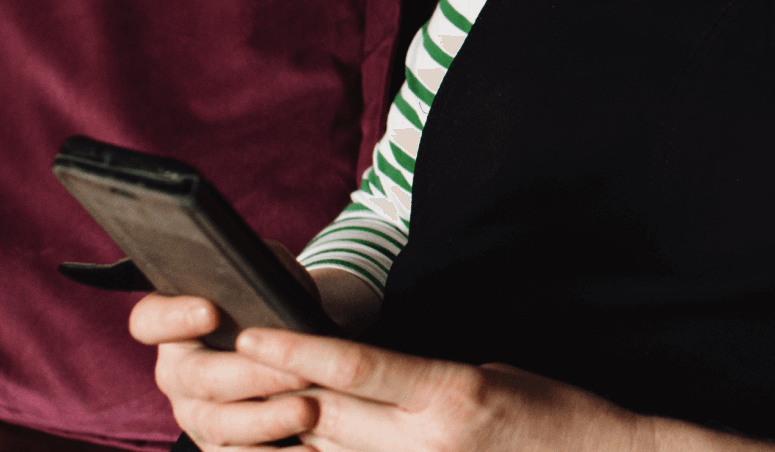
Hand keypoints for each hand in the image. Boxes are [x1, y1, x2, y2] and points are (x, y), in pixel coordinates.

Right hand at [129, 290, 316, 449]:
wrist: (292, 349)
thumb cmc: (275, 305)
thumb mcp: (268, 279)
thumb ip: (260, 277)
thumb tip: (268, 287)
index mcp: (172, 324)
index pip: (150, 320)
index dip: (173, 318)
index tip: (210, 311)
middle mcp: (175, 373)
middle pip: (197, 378)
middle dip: (252, 376)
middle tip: (297, 372)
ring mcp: (193, 415)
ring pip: (218, 425)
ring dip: (266, 421)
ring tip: (309, 411)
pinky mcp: (218, 448)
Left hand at [233, 328, 651, 451]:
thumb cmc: (548, 412)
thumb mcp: (482, 373)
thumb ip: (412, 380)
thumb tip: (344, 377)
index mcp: (450, 394)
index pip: (356, 367)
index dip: (296, 350)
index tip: (252, 334)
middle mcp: (427, 443)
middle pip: (328, 413)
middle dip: (276, 389)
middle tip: (226, 363)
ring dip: (285, 433)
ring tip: (240, 407)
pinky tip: (292, 448)